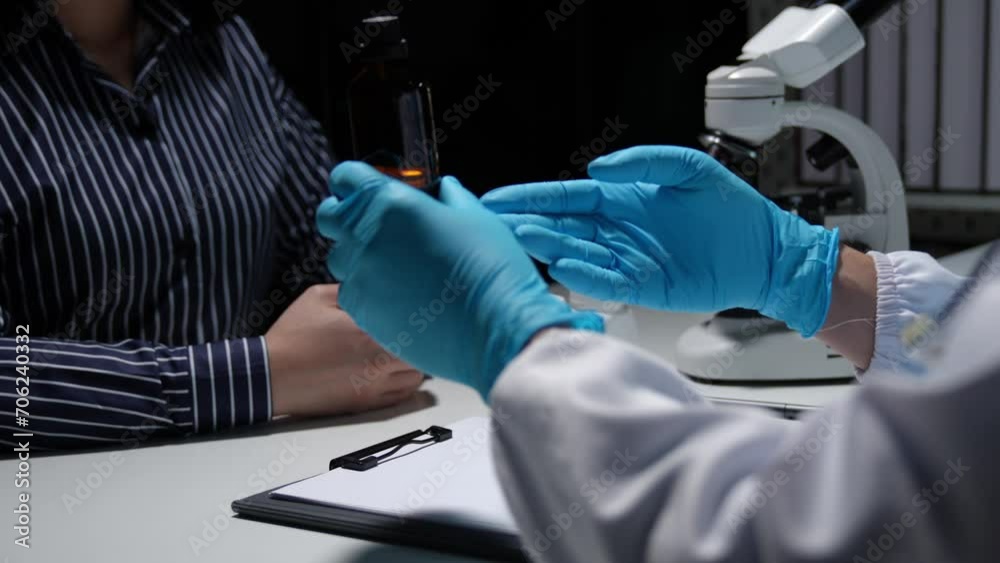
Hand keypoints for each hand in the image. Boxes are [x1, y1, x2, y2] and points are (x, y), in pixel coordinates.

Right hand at [266, 284, 424, 416]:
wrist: (271, 377)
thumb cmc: (292, 336)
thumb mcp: (316, 298)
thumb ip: (350, 289)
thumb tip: (372, 285)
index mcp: (368, 332)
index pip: (413, 325)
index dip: (419, 317)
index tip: (418, 308)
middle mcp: (377, 361)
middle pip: (422, 352)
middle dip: (421, 340)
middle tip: (411, 329)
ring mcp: (374, 386)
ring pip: (417, 375)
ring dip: (415, 361)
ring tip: (400, 350)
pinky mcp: (368, 403)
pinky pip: (404, 394)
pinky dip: (405, 381)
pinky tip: (393, 370)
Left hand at [316, 163, 601, 398]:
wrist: (494, 329)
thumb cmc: (492, 268)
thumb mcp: (475, 215)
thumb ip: (448, 196)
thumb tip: (440, 191)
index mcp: (390, 202)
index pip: (346, 177)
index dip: (356, 180)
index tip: (370, 188)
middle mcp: (365, 236)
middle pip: (330, 216)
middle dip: (347, 214)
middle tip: (377, 225)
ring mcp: (360, 275)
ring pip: (340, 256)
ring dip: (359, 254)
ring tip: (396, 265)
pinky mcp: (361, 310)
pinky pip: (351, 290)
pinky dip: (369, 288)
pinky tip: (401, 293)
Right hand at [481, 146, 839, 336]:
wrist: (766, 251)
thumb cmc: (732, 209)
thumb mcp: (690, 168)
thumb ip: (645, 161)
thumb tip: (599, 167)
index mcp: (624, 199)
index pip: (570, 197)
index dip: (534, 197)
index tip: (501, 199)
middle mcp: (619, 231)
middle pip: (565, 226)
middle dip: (530, 224)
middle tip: (497, 225)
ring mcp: (628, 260)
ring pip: (579, 253)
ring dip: (550, 248)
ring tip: (523, 241)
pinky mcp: (644, 287)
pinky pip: (607, 282)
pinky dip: (585, 277)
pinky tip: (563, 268)